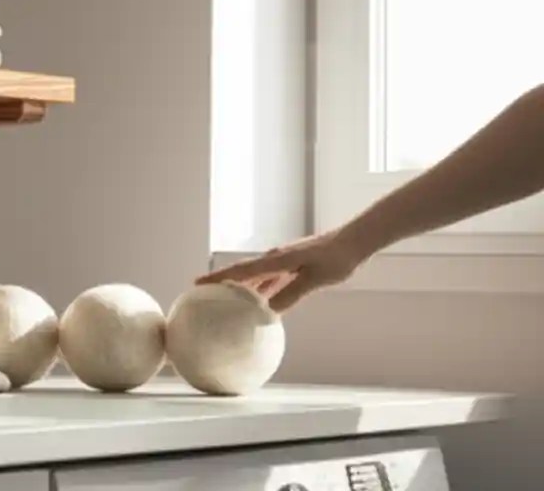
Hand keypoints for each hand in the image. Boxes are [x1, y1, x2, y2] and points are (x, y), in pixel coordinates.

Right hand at [195, 229, 374, 312]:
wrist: (355, 241)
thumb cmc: (337, 258)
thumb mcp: (314, 279)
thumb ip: (291, 294)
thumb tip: (267, 311)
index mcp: (277, 260)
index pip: (241, 270)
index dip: (218, 277)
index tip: (197, 283)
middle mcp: (275, 259)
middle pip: (242, 271)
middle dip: (221, 280)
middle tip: (202, 292)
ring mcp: (284, 261)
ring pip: (256, 276)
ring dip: (240, 286)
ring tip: (224, 299)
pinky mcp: (293, 265)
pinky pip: (270, 279)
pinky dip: (260, 289)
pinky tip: (258, 301)